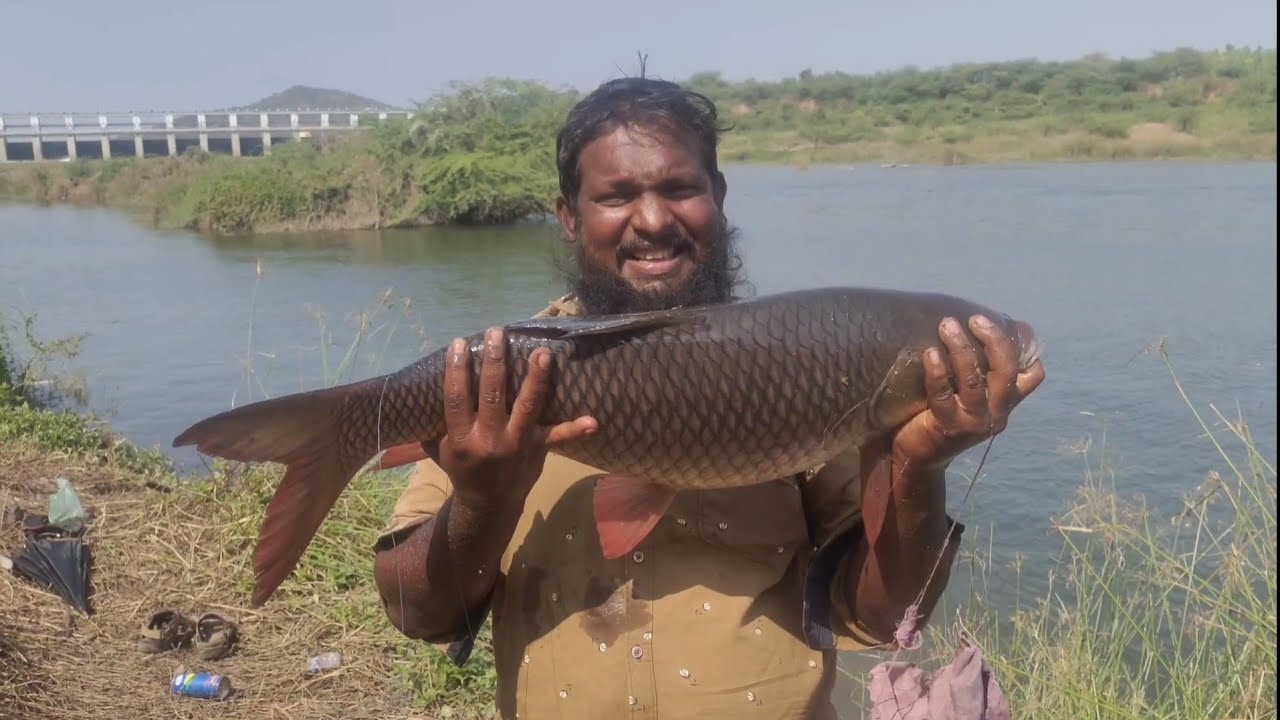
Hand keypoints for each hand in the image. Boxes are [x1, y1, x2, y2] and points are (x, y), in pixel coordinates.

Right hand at [428, 328, 597, 511]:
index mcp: (461, 437)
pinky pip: (558, 437)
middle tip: (497, 333)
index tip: (460, 343)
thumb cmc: (463, 469)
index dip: (457, 370)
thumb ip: (434, 421)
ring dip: (536, 379)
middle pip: (492, 394)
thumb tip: (422, 386)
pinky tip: (593, 421)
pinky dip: (575, 429)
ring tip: (542, 353)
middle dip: (496, 362)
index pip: (456, 397)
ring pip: (527, 406)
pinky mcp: (537, 450)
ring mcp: (516, 444)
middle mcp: (489, 439)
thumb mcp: (440, 448)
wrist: (488, 506)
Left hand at [890, 315, 1044, 468]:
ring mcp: (975, 421)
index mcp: (1004, 403)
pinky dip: (938, 371)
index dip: (1028, 350)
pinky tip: (931, 353)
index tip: (1008, 325)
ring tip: (947, 325)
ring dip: (962, 348)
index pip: (1032, 377)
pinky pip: (944, 394)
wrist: (918, 458)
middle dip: (994, 340)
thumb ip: (976, 373)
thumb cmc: (939, 416)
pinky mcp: (950, 426)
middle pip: (1007, 371)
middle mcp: (996, 412)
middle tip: (975, 319)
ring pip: (975, 379)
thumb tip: (969, 328)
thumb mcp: (966, 396)